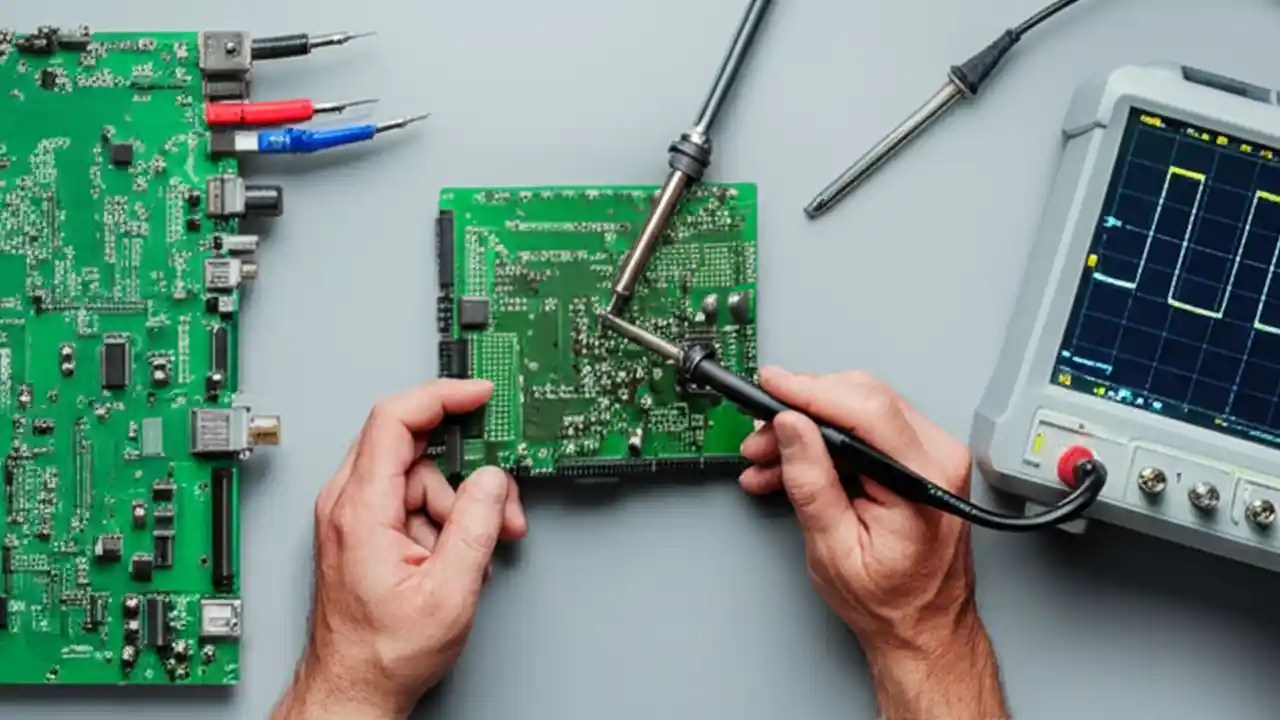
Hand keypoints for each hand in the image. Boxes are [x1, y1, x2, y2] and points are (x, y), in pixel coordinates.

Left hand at [273, 379, 527, 719]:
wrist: (353, 687)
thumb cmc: (383, 652)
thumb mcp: (448, 591)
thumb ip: (476, 526)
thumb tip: (494, 480)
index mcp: (359, 509)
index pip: (395, 419)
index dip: (442, 396)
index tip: (479, 393)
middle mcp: (347, 504)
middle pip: (413, 447)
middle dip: (464, 471)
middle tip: (499, 498)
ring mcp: (353, 516)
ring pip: (420, 478)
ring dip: (457, 508)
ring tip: (475, 554)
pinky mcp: (364, 530)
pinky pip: (412, 502)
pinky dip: (442, 523)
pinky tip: (454, 559)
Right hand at [739, 367, 1004, 719]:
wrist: (923, 627)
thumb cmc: (891, 603)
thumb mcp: (834, 549)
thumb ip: (811, 482)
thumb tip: (791, 428)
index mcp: (923, 480)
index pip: (866, 410)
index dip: (812, 391)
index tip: (772, 386)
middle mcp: (938, 458)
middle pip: (863, 399)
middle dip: (802, 411)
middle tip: (760, 437)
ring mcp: (933, 455)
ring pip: (860, 410)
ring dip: (807, 429)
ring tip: (766, 460)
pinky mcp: (920, 459)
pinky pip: (868, 429)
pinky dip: (826, 441)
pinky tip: (791, 464)